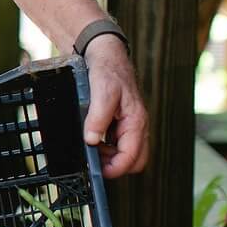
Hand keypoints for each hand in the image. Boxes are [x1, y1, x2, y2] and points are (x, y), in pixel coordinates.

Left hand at [82, 35, 149, 178]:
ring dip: (108, 155)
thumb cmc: (108, 71)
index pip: (132, 157)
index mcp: (136, 122)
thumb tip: (92, 141)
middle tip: (93, 159)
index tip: (98, 171)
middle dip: (115, 165)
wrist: (105, 54)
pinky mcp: (121, 122)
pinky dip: (105, 145)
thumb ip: (98, 118)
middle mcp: (137, 126)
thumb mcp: (102, 93)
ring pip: (125, 152)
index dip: (116, 169)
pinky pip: (117, 142)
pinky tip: (92, 137)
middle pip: (134, 160)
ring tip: (90, 145)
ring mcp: (130, 124)